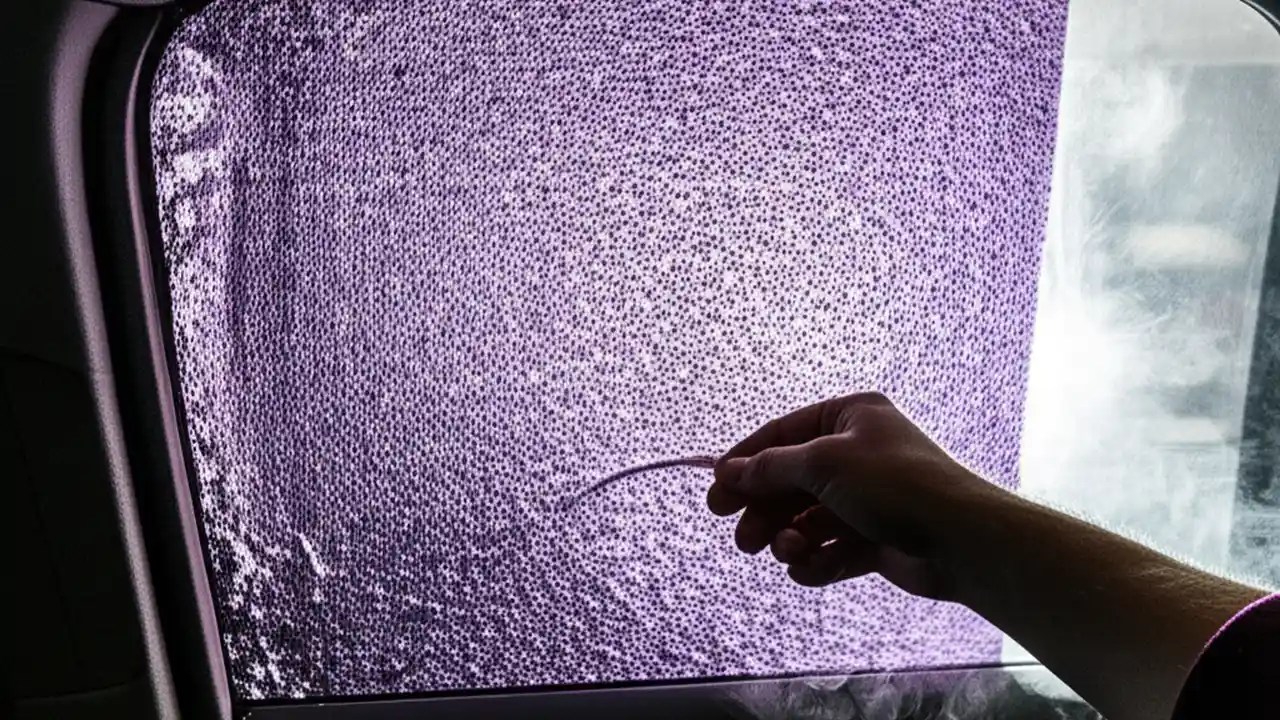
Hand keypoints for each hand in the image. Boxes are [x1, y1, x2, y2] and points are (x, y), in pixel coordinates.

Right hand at [707, 392, 999, 599]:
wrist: (960, 539)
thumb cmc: (894, 484)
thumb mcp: (823, 463)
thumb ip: (771, 468)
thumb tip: (728, 471)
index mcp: (850, 417)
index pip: (783, 433)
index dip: (746, 461)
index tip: (715, 490)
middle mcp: (858, 453)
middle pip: (791, 481)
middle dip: (764, 510)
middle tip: (741, 538)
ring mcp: (868, 498)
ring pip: (808, 520)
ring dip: (789, 538)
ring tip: (784, 552)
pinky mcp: (876, 540)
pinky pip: (832, 550)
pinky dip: (816, 561)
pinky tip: (807, 569)